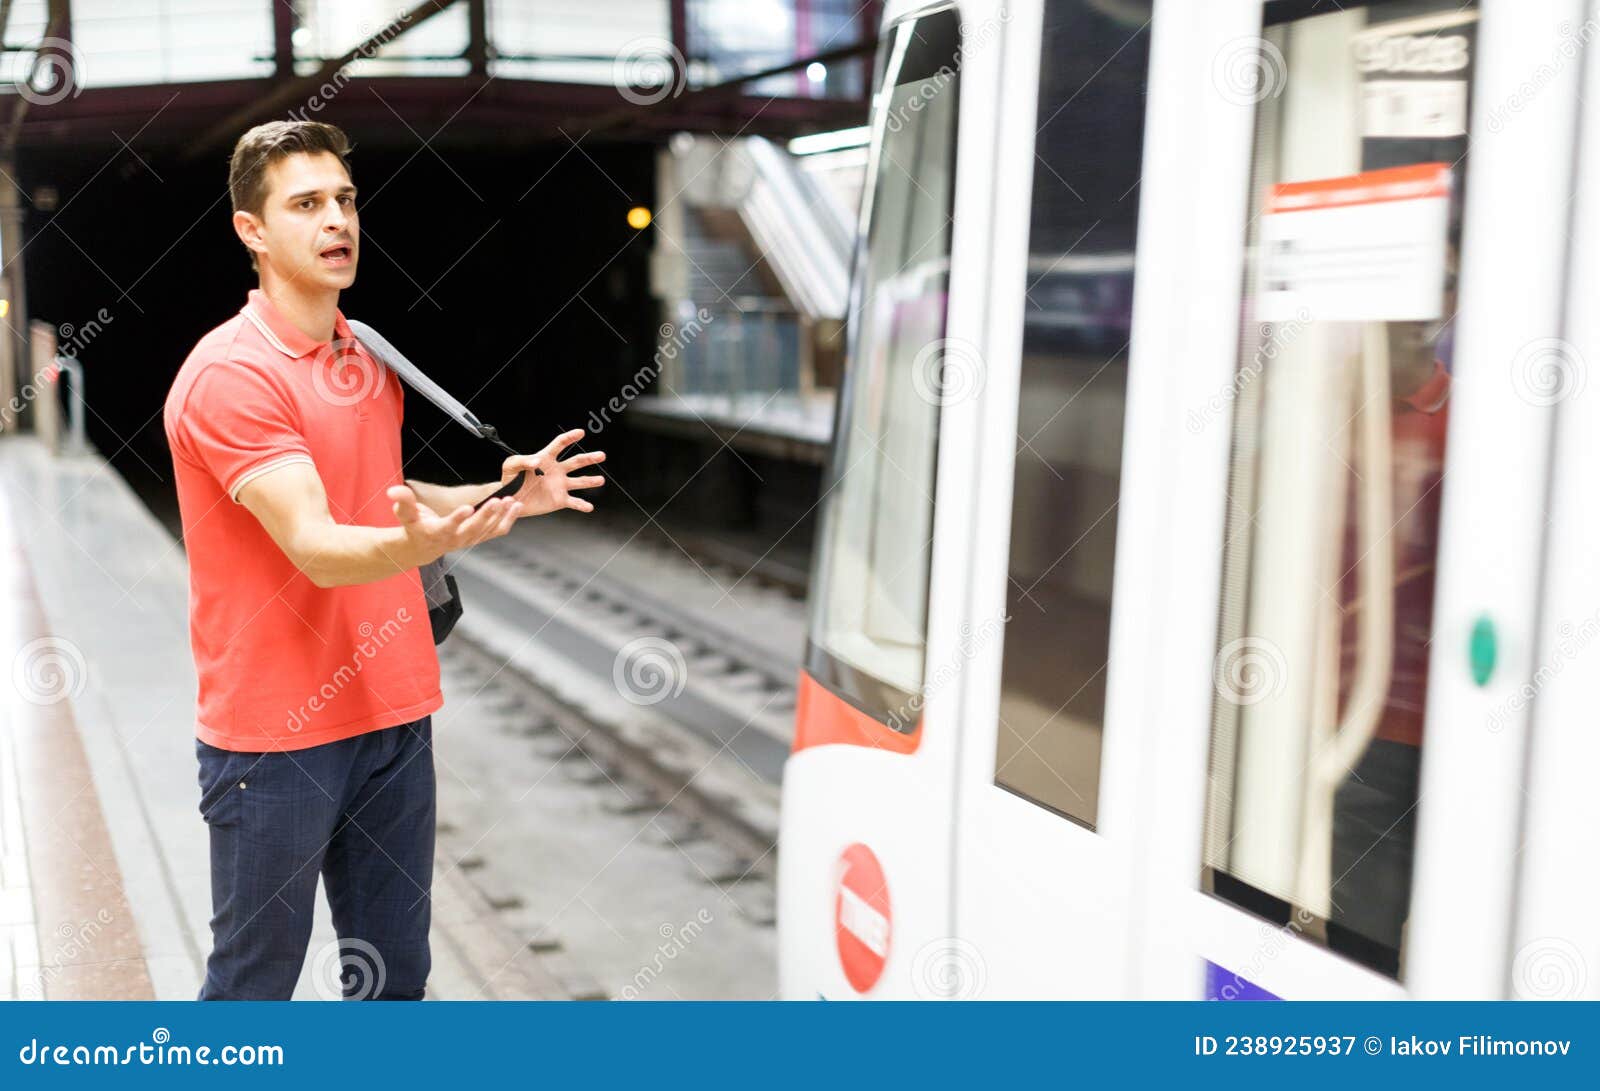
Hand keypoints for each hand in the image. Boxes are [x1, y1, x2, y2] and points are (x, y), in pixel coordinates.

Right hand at [387, 483, 521, 565]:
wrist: (421, 547)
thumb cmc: (413, 527)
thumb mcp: (404, 514)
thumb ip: (403, 502)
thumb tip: (394, 491)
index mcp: (436, 533)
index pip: (447, 527)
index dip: (457, 519)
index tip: (466, 508)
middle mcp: (455, 539)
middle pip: (473, 529)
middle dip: (486, 515)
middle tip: (497, 501)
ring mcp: (469, 540)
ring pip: (488, 530)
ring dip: (501, 516)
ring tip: (512, 501)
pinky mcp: (478, 538)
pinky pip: (496, 531)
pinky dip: (508, 520)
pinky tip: (516, 507)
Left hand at [500, 428, 605, 516]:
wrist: (509, 499)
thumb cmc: (510, 479)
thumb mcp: (510, 465)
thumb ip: (522, 460)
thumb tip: (537, 461)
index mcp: (545, 458)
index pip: (560, 444)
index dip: (570, 437)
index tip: (580, 432)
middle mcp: (556, 471)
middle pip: (576, 462)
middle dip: (589, 458)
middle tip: (601, 455)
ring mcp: (560, 486)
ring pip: (579, 482)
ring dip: (591, 481)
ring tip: (600, 480)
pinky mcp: (559, 500)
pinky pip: (573, 502)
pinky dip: (582, 505)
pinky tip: (588, 507)